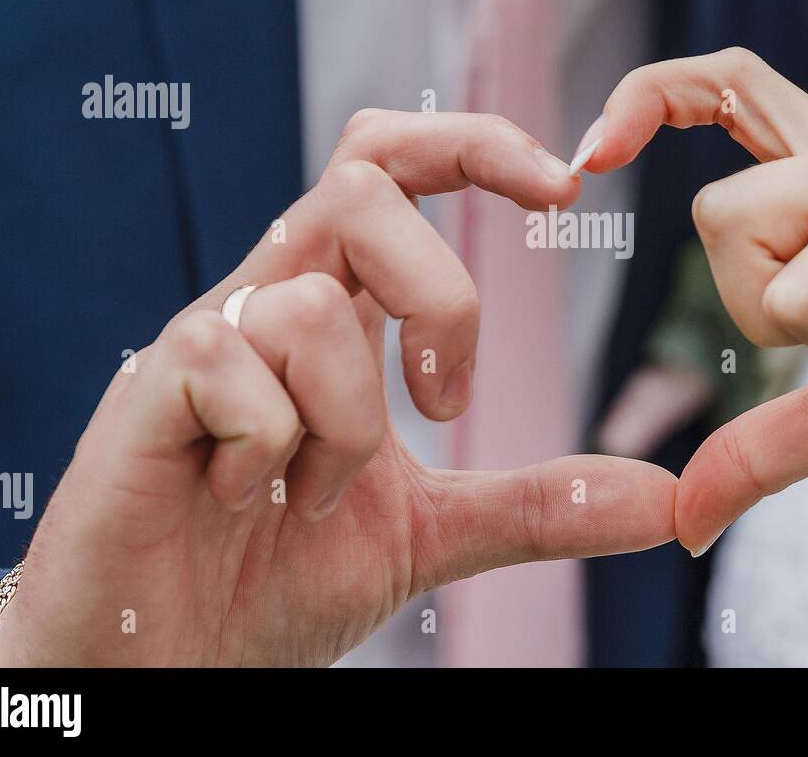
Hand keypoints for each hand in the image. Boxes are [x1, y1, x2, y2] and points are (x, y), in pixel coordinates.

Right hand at [0, 110, 673, 666]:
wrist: (166, 662)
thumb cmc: (272, 579)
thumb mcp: (431, 535)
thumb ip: (536, 504)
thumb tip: (664, 500)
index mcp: (337, 312)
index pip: (394, 166)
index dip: (475, 144)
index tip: (563, 191)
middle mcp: (271, 301)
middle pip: (362, 183)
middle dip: (440, 293)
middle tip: (446, 402)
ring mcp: (205, 340)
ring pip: (315, 304)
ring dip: (346, 428)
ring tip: (310, 498)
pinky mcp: (144, 389)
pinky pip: (236, 366)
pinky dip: (272, 452)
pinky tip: (243, 499)